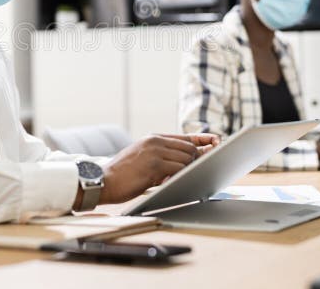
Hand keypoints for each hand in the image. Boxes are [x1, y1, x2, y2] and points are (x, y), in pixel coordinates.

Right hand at [98, 133, 219, 204]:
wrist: (103, 181)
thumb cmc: (122, 175)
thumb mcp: (141, 158)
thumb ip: (160, 156)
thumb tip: (183, 163)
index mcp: (152, 138)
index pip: (183, 137)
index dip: (202, 139)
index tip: (216, 140)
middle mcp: (155, 141)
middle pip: (188, 148)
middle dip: (199, 159)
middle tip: (206, 168)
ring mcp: (155, 151)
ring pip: (186, 158)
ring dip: (190, 170)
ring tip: (190, 178)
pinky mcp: (155, 164)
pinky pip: (179, 169)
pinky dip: (182, 177)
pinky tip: (180, 182)